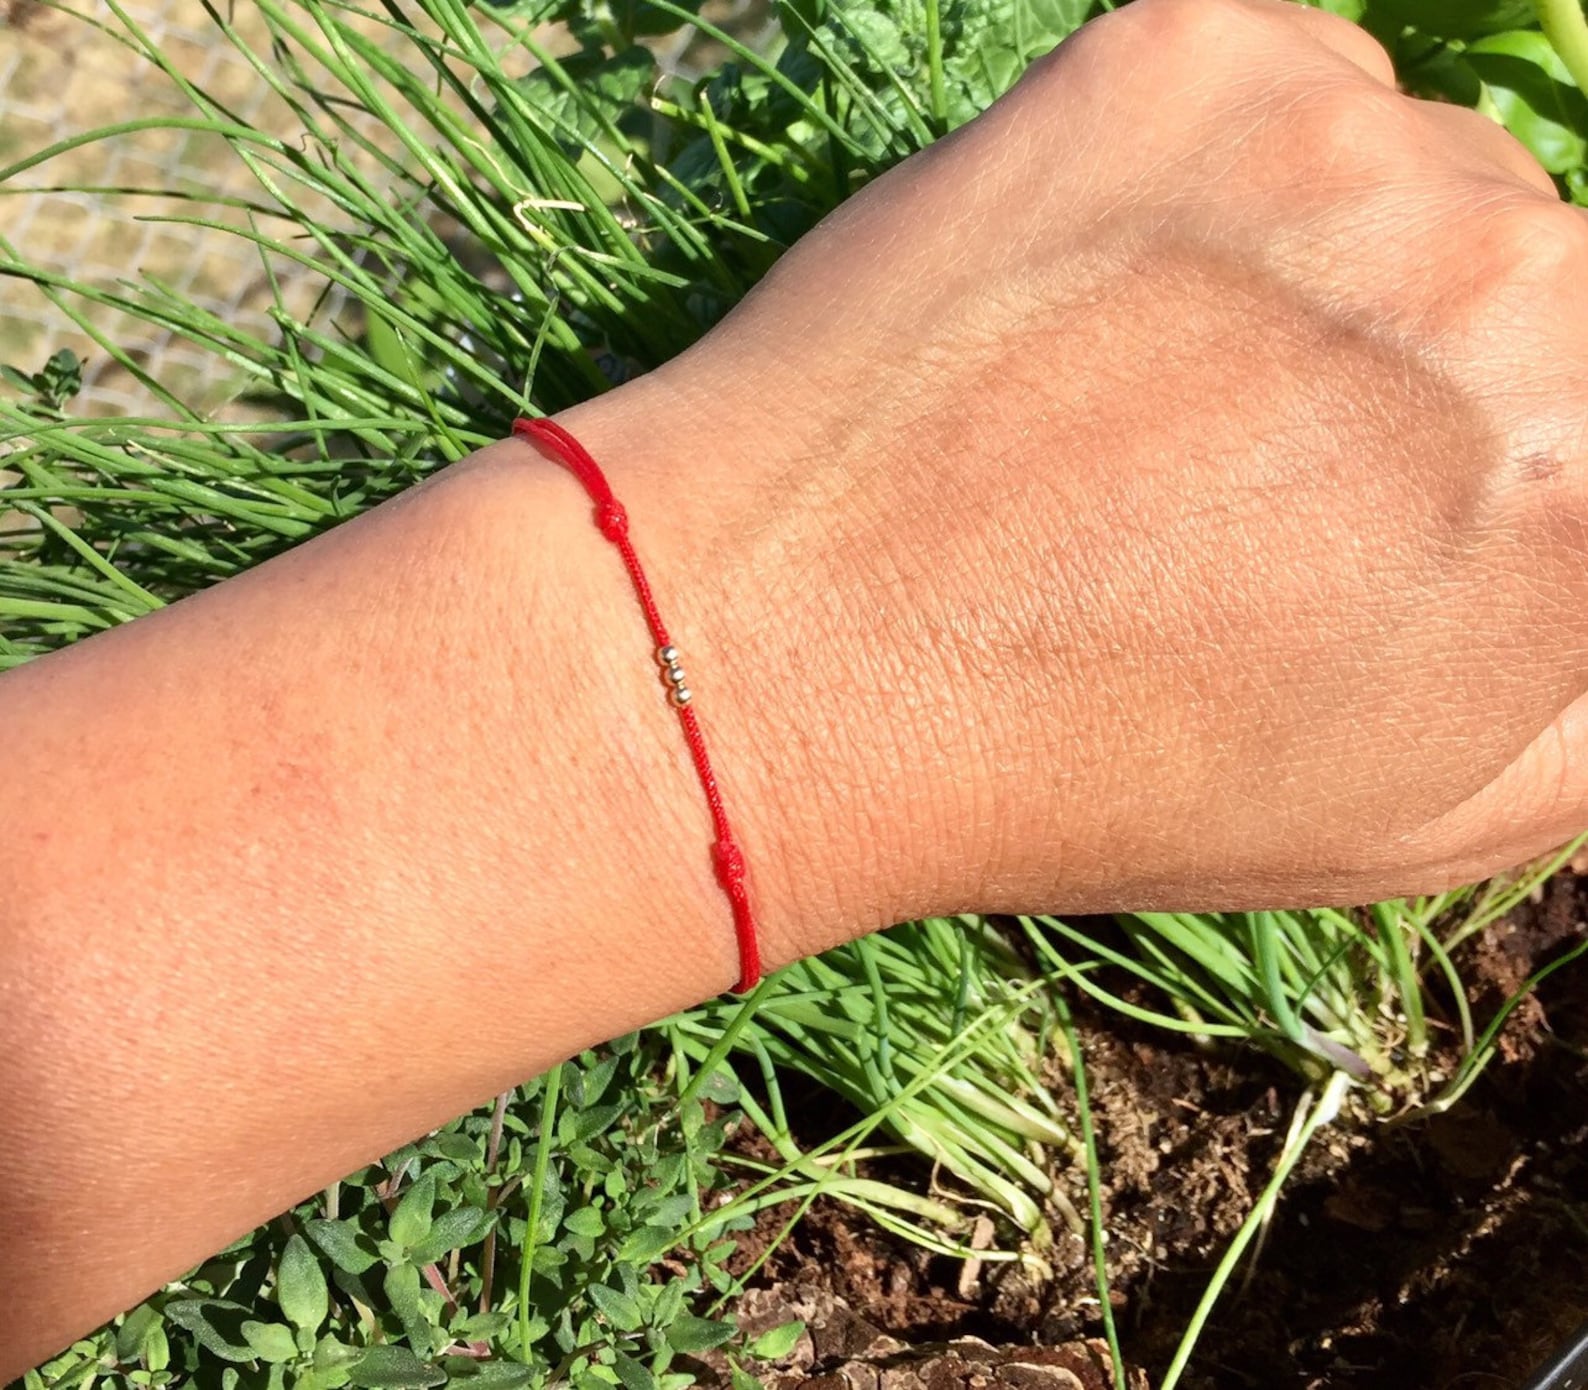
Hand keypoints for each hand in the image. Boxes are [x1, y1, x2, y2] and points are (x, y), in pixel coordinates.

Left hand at [548, 0, 1587, 949]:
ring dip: (1310, 267)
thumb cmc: (1089, 770)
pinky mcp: (1183, 57)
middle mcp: (1517, 288)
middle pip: (1528, 278)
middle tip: (1243, 461)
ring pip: (1400, 178)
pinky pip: (1275, 90)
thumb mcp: (1408, 814)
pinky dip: (1209, 180)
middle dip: (1415, 364)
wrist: (789, 652)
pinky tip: (1087, 306)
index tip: (1381, 487)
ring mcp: (1345, 150)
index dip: (1484, 459)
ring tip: (1134, 396)